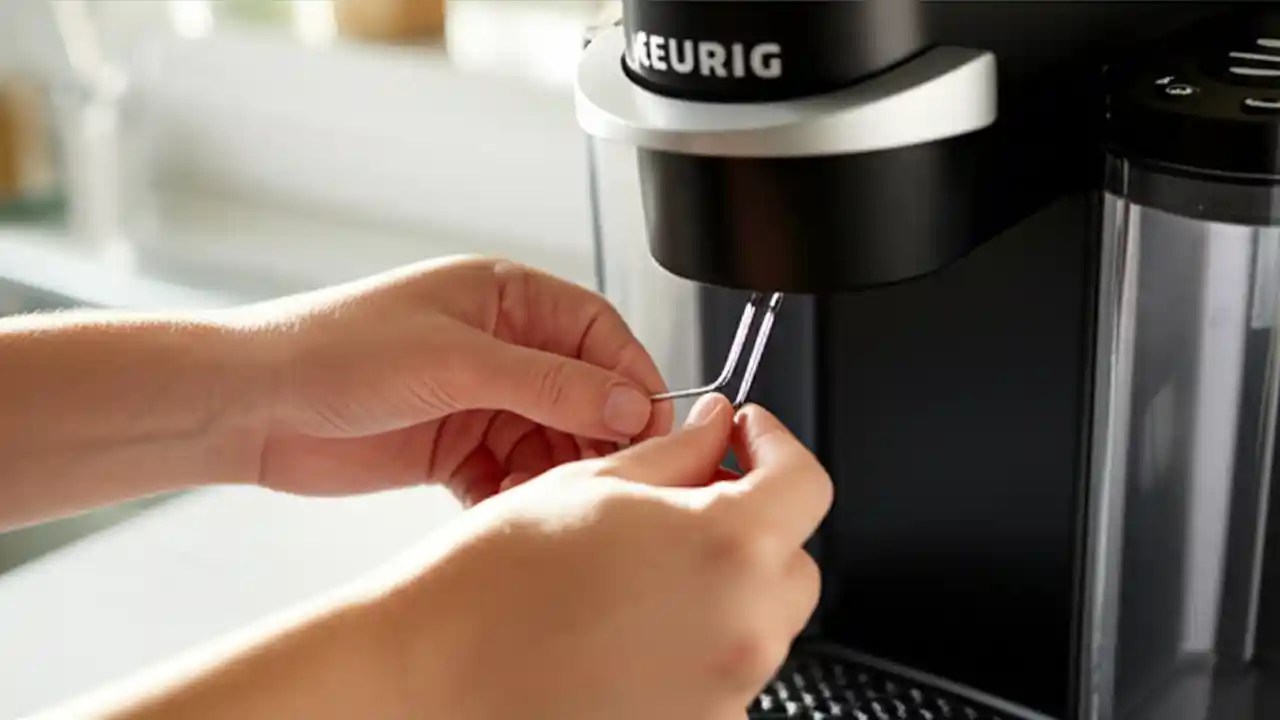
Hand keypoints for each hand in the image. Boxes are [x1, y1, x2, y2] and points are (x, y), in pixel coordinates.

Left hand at [229, 257, 672, 502]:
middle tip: (612, 475)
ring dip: (557, 470)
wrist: (249, 406)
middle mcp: (497, 346)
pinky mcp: (452, 447)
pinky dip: (515, 494)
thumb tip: (631, 401)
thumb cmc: (334, 350)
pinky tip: (508, 509)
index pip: (597, 333)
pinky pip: (508, 473)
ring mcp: (476, 398)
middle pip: (582, 391)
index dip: (630, 377)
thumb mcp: (455, 360)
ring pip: (550, 438)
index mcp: (504, 299)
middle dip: (598, 432)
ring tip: (555, 497)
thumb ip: (548, 382)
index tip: (651, 424)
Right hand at [376, 394, 832, 719]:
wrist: (429, 677)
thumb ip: (676, 454)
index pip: (806, 483)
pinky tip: (630, 635)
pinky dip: (696, 651)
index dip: (776, 446)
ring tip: (640, 580)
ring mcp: (725, 694)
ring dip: (723, 591)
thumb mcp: (592, 488)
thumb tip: (717, 429)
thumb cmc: (491, 583)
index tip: (747, 438)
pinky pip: (725, 681)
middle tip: (690, 506)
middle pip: (793, 562)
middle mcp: (743, 629)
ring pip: (761, 624)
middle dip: (754, 526)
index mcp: (726, 547)